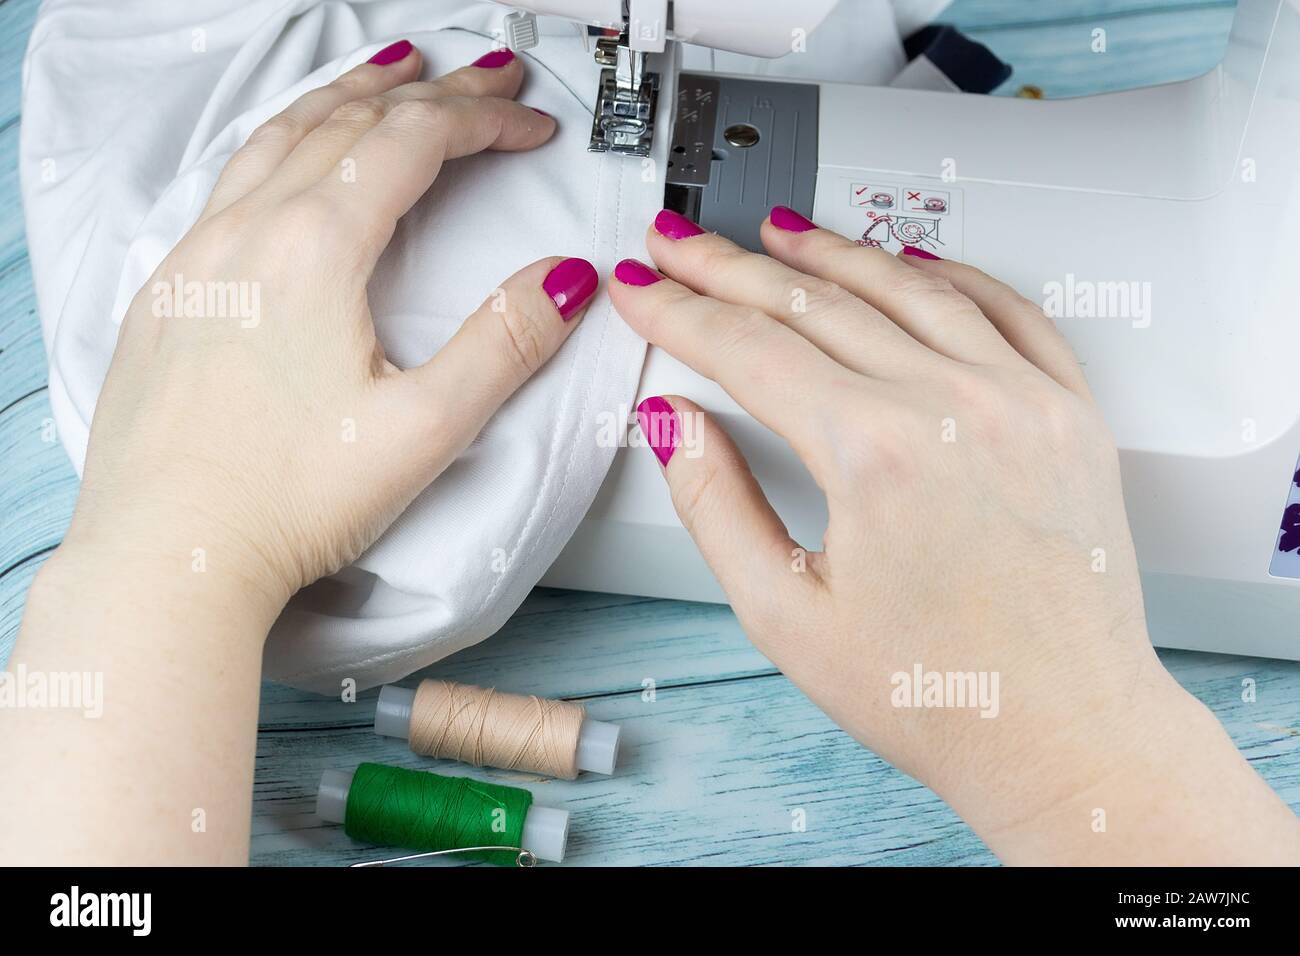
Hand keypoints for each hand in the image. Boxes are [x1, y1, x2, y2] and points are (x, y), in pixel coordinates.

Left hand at [0, 42, 600, 863]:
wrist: (168, 558)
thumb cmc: (280, 502)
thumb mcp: (424, 429)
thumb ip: (503, 344)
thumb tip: (564, 279)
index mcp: (312, 251)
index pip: (412, 142)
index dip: (483, 118)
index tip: (530, 121)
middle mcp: (247, 235)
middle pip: (349, 120)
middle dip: (428, 89)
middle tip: (483, 75)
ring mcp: (198, 257)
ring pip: (280, 137)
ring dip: (348, 98)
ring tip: (392, 76)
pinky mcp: (170, 292)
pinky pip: (232, 178)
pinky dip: (283, 140)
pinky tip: (293, 159)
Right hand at [609, 207, 1299, 863]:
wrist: (1065, 735)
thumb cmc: (940, 695)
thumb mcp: (786, 616)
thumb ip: (714, 504)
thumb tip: (672, 422)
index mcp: (874, 456)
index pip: (749, 349)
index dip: (679, 312)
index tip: (642, 291)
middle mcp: (953, 408)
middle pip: (815, 303)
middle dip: (729, 267)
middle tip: (680, 242)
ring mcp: (1022, 401)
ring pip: (906, 286)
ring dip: (828, 252)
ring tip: (775, 231)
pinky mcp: (1070, 413)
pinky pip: (1006, 309)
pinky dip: (946, 272)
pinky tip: (908, 260)